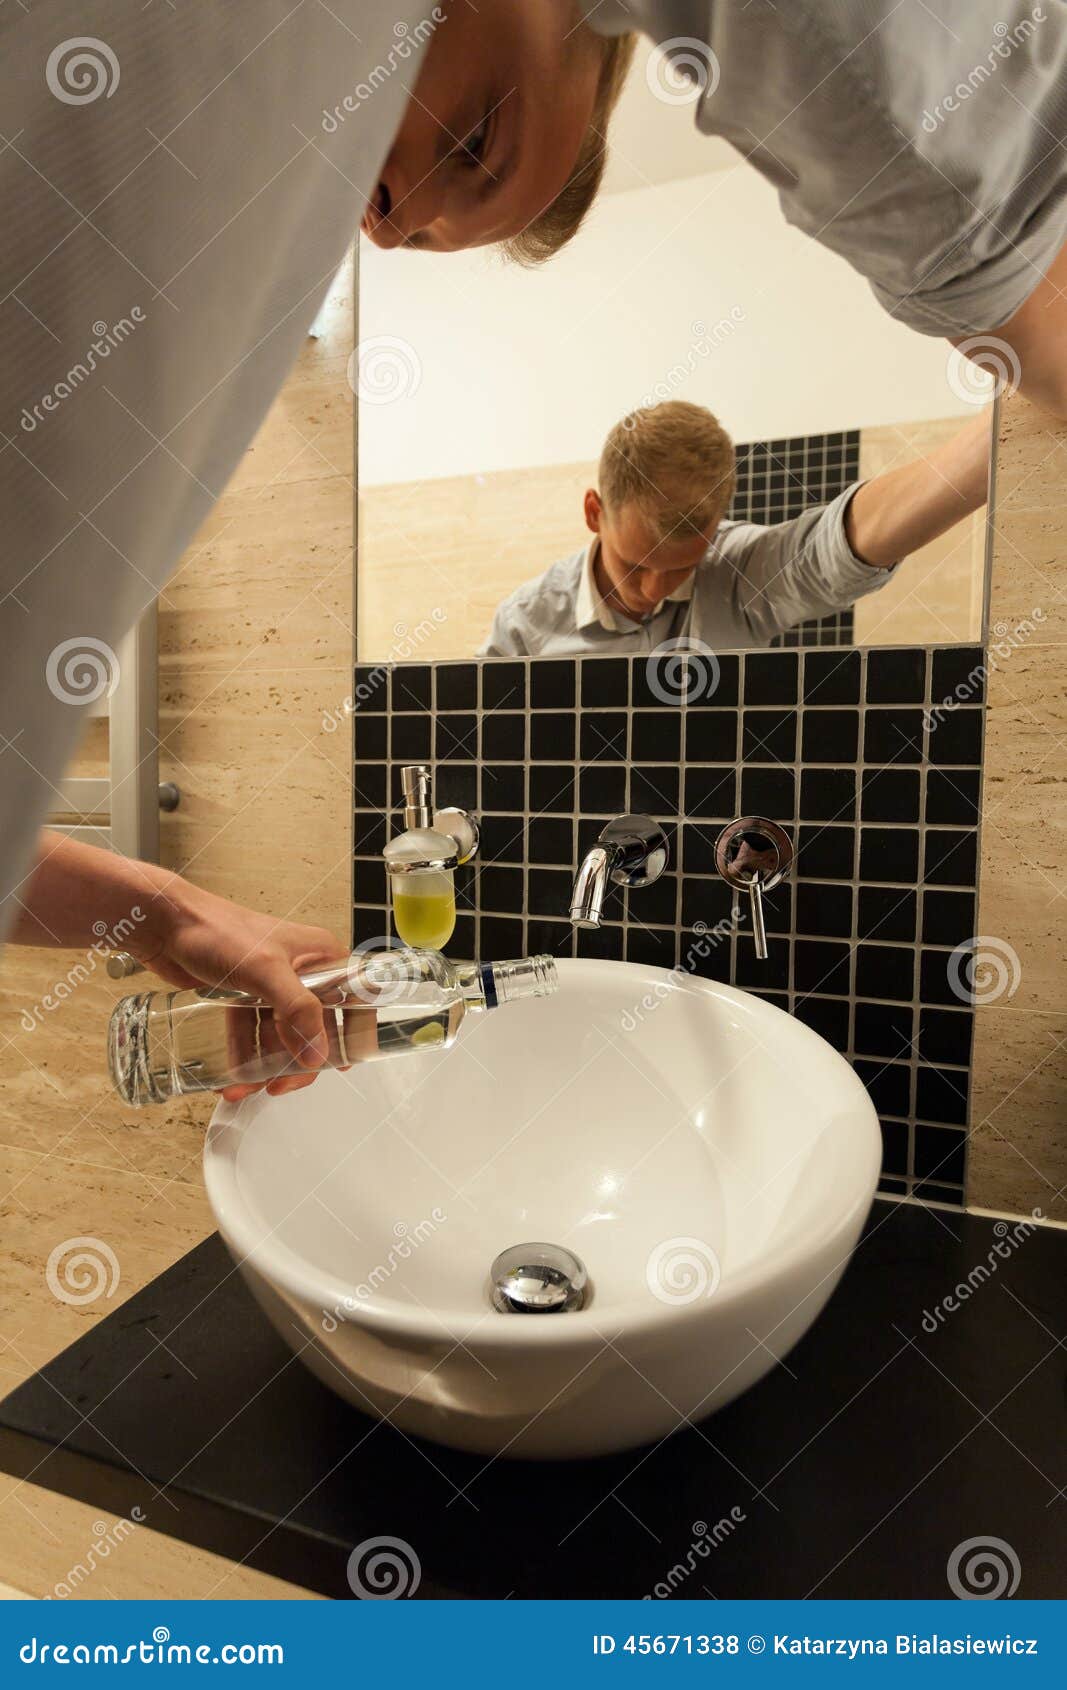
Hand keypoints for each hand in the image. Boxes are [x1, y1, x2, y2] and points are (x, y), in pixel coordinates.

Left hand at [130, 882, 347, 1101]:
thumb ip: (296, 1010)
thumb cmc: (217, 931)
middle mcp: (302, 971)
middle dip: (298, 1062)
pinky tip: (232, 1077)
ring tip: (244, 1088)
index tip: (339, 1069)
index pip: (353, 1001)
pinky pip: (252, 1033)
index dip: (352, 1035)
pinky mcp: (244, 996)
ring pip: (281, 1036)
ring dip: (266, 1066)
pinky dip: (244, 1056)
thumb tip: (317, 1056)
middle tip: (279, 1086)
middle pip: (314, 1028)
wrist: (165, 924)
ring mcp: (272, 985)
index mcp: (321, 955)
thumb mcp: (265, 969)